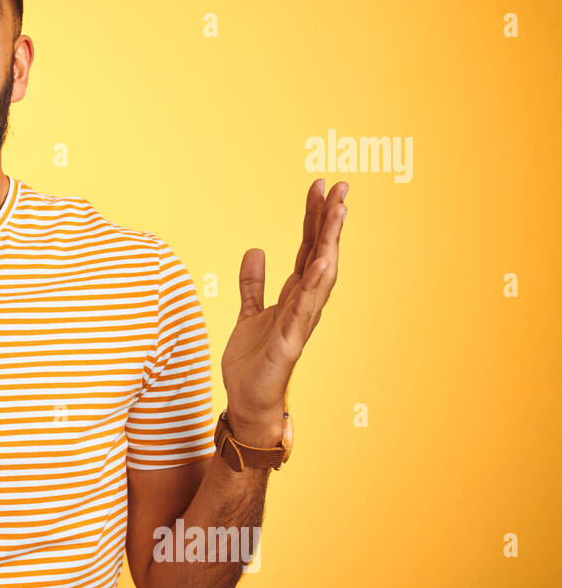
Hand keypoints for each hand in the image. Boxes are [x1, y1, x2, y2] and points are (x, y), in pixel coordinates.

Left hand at [220, 178, 347, 440]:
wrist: (246, 400)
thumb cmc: (252, 361)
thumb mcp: (247, 313)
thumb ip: (253, 284)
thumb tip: (256, 250)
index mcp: (294, 295)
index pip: (308, 249)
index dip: (314, 219)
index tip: (320, 187)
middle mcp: (304, 304)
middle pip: (320, 254)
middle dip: (330, 221)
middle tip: (341, 186)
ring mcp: (300, 321)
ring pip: (320, 275)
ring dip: (330, 242)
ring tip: (339, 211)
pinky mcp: (290, 341)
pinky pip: (304, 308)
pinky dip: (314, 284)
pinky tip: (323, 261)